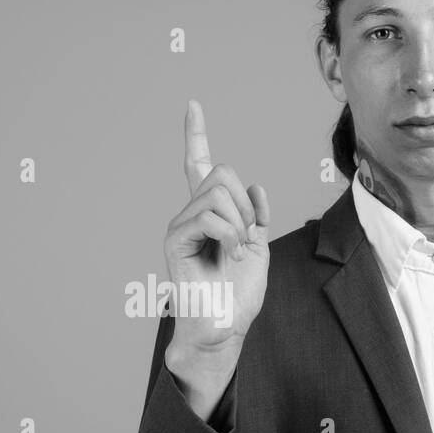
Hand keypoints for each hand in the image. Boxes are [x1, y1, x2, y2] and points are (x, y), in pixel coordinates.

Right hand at [162, 99, 270, 357]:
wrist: (224, 327)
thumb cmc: (238, 293)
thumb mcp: (259, 247)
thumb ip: (257, 215)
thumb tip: (254, 184)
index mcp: (209, 213)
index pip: (199, 165)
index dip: (196, 135)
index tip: (192, 105)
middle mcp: (190, 214)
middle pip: (222, 174)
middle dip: (247, 204)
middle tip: (248, 237)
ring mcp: (180, 226)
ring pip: (218, 194)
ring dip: (240, 222)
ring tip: (236, 250)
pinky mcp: (174, 241)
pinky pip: (209, 216)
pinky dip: (228, 233)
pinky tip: (228, 253)